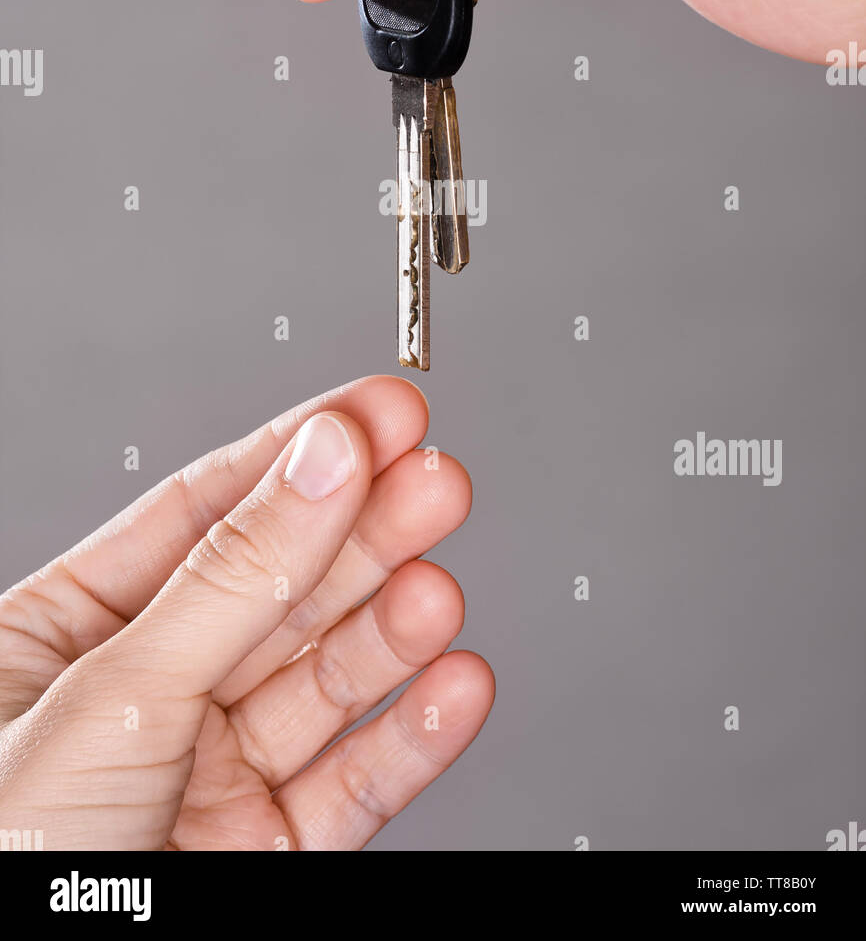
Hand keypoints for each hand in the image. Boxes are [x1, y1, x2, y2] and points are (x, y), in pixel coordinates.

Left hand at [0, 376, 492, 850]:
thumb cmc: (2, 862)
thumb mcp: (114, 696)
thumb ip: (233, 577)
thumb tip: (320, 461)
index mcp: (64, 637)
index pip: (204, 514)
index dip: (299, 455)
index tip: (377, 413)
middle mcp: (142, 697)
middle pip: (279, 588)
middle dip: (363, 529)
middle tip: (434, 476)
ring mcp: (205, 775)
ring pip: (322, 681)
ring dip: (392, 627)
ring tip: (440, 578)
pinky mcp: (261, 850)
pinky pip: (351, 783)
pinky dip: (408, 735)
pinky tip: (450, 683)